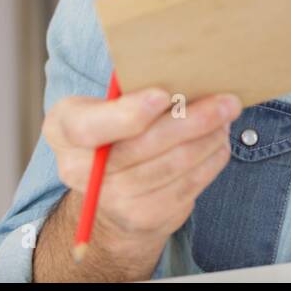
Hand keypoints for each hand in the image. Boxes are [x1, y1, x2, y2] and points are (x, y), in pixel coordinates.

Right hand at [44, 87, 241, 250]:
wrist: (108, 192)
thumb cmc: (115, 129)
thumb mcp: (105, 104)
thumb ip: (130, 91)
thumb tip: (185, 73)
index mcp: (63, 129)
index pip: (88, 127)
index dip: (127, 114)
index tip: (163, 95)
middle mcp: (78, 170)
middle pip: (142, 146)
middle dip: (191, 121)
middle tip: (227, 102)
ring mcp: (110, 199)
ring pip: (173, 165)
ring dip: (208, 138)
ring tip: (226, 117)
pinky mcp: (143, 217)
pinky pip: (188, 186)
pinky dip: (210, 160)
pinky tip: (218, 142)